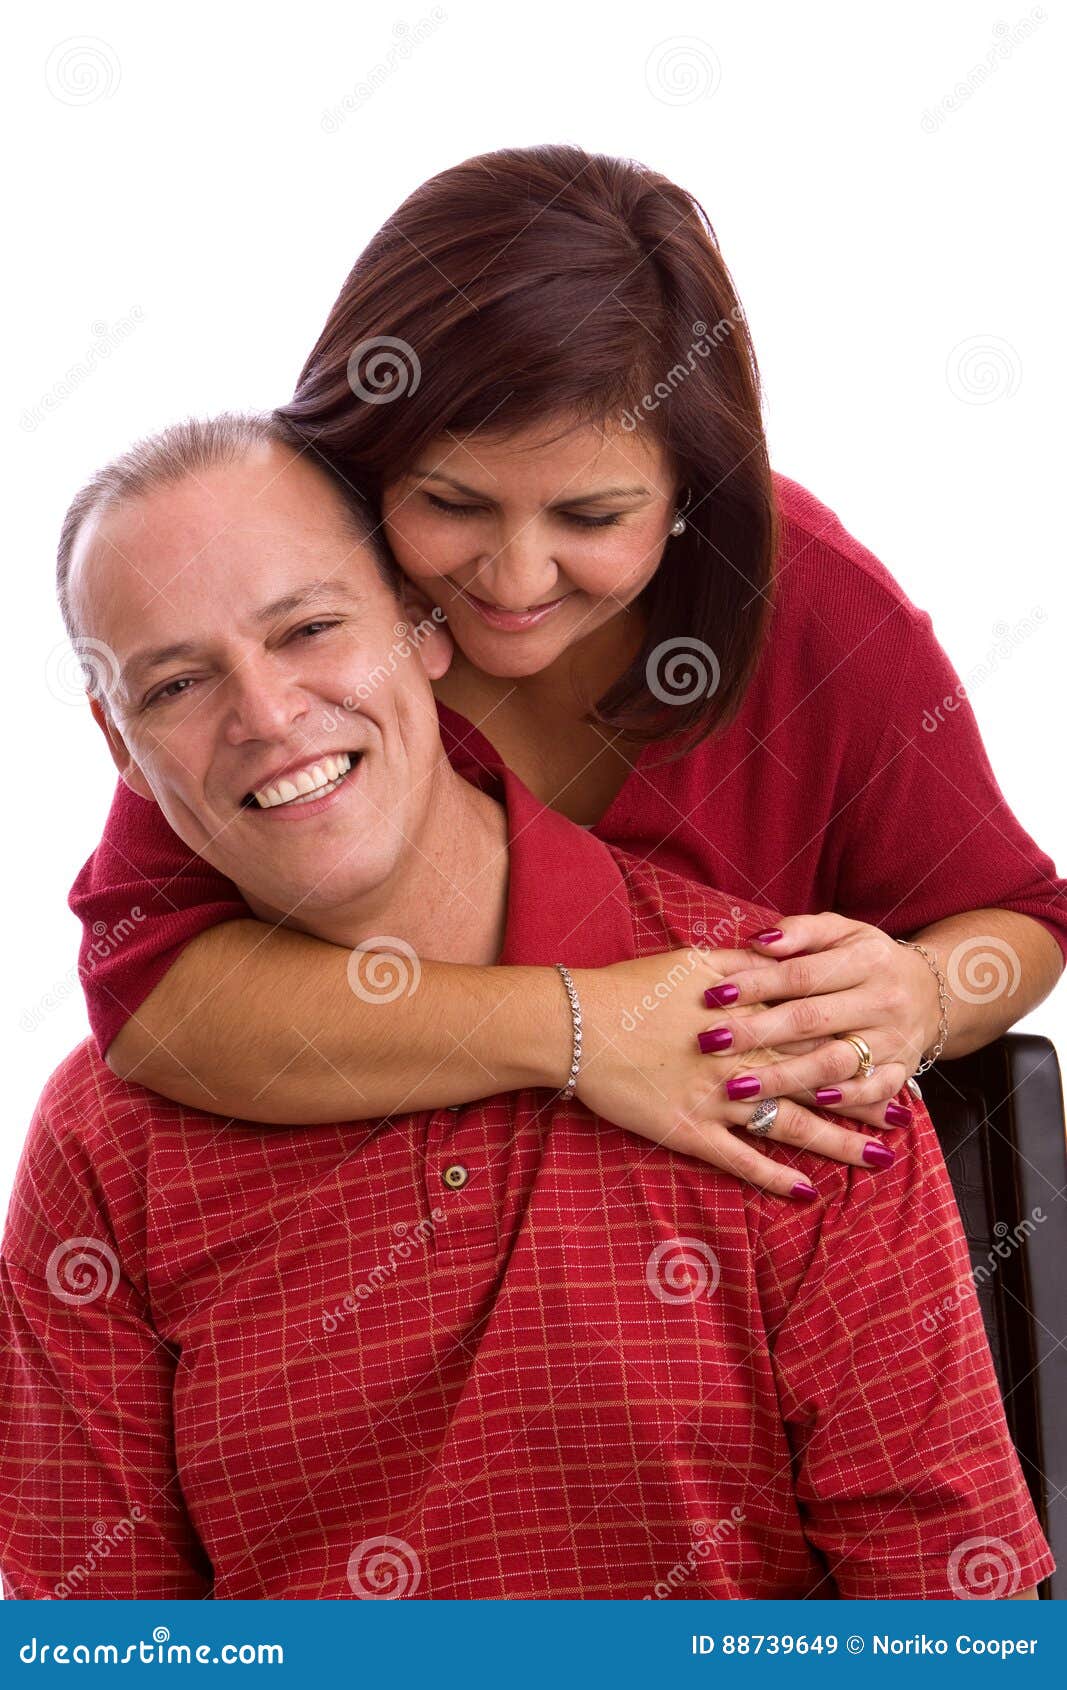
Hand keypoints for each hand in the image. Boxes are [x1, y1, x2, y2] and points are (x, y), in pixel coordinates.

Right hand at [569, 947, 914, 1201]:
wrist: (575, 1024)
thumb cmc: (629, 989)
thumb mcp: (692, 961)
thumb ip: (746, 966)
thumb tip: (785, 959)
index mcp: (747, 1014)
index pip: (816, 1032)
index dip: (856, 1046)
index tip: (890, 1058)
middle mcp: (743, 1058)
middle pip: (817, 1081)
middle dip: (862, 1099)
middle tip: (902, 1116)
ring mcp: (718, 1098)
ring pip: (791, 1124)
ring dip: (836, 1142)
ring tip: (876, 1157)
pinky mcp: (690, 1130)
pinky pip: (740, 1159)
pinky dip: (773, 1177)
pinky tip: (804, 1192)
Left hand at [698, 911, 941, 1117]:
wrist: (935, 991)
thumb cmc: (868, 959)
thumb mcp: (843, 931)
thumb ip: (801, 931)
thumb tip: (759, 942)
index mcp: (865, 960)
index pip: (801, 974)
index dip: (755, 984)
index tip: (713, 995)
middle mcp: (882, 1000)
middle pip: (811, 1020)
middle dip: (756, 1033)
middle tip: (709, 1043)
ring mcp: (893, 1038)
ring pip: (835, 1061)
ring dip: (785, 1077)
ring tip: (738, 1086)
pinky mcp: (902, 1068)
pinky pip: (874, 1089)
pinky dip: (845, 1098)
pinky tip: (809, 1101)